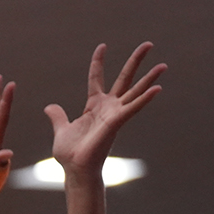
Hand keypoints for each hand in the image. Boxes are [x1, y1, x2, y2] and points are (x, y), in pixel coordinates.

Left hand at [46, 42, 163, 183]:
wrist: (75, 169)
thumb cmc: (71, 153)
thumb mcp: (62, 129)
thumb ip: (58, 116)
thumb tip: (49, 107)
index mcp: (93, 105)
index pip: (96, 78)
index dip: (99, 62)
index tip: (102, 46)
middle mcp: (108, 107)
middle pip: (124, 78)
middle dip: (136, 61)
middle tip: (148, 44)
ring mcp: (114, 114)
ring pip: (135, 91)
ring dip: (150, 78)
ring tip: (163, 65)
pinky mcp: (116, 122)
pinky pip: (133, 108)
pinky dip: (144, 98)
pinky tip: (157, 88)